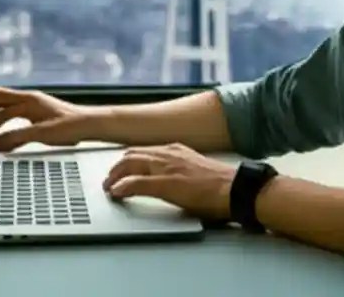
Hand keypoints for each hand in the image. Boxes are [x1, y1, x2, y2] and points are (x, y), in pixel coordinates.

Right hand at [0, 87, 104, 151]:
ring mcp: (36, 108)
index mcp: (29, 101)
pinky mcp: (41, 117)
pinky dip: (5, 124)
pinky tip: (2, 134)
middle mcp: (31, 101)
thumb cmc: (73, 126)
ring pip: (7, 109)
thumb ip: (16, 138)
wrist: (92, 125)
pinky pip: (16, 118)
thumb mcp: (41, 134)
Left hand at [102, 143, 236, 220]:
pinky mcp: (166, 184)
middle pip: (131, 155)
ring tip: (109, 188)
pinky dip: (122, 188)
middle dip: (116, 168)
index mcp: (177, 149)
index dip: (128, 161)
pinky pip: (136, 183)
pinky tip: (116, 194)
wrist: (234, 189)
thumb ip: (180, 168)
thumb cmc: (220, 185)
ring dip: (115, 177)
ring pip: (129, 165)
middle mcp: (169, 154)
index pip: (144, 150)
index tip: (121, 171)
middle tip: (109, 181)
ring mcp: (166, 168)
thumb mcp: (196, 168)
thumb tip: (170, 178)